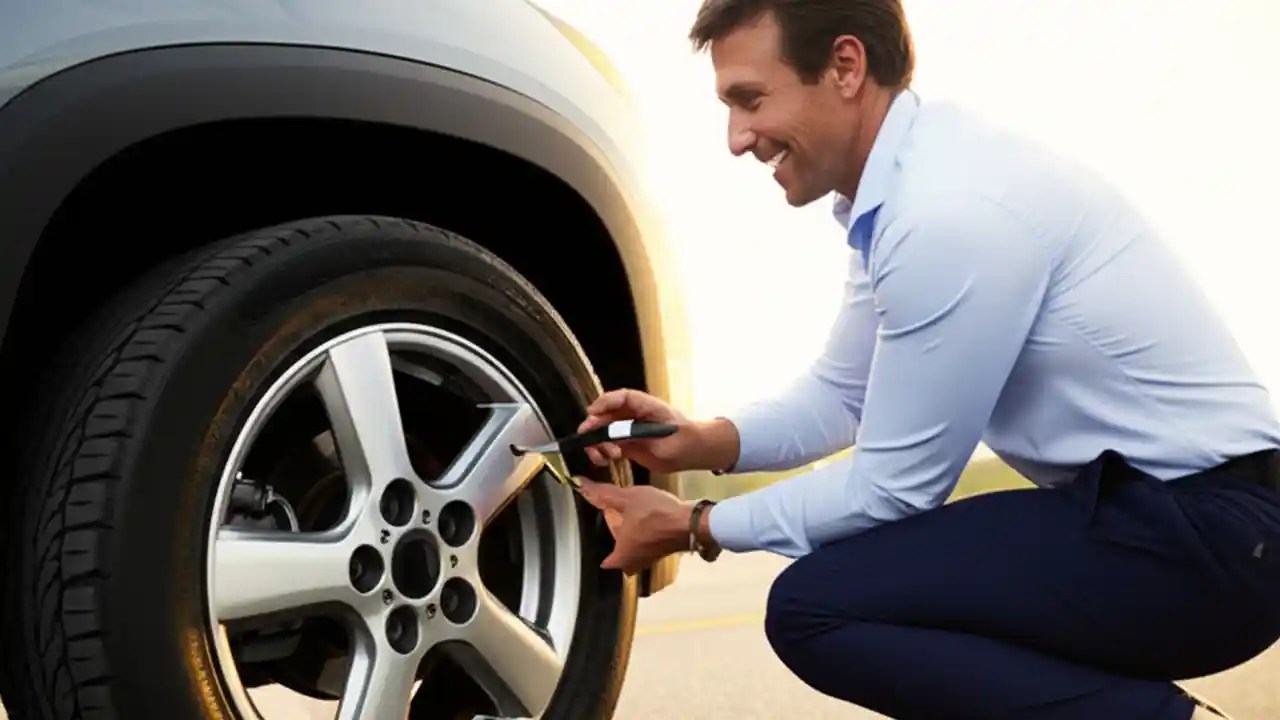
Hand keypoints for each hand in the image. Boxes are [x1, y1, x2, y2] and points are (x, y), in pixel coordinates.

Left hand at [576, 478, 695, 573]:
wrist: (691, 521)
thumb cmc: (656, 514)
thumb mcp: (626, 499)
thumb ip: (602, 495)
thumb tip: (579, 485)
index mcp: (621, 556)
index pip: (602, 559)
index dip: (597, 546)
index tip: (595, 535)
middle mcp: (634, 563)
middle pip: (617, 553)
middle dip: (615, 539)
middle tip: (612, 521)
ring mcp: (650, 559)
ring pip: (633, 549)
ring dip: (630, 536)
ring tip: (628, 518)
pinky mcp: (663, 551)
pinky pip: (645, 544)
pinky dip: (643, 534)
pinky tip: (644, 519)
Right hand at [577, 388, 701, 472]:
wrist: (690, 452)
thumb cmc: (680, 436)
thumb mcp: (662, 433)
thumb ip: (637, 432)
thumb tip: (612, 434)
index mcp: (642, 405)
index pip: (619, 398)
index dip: (604, 403)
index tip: (592, 413)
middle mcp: (631, 415)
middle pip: (605, 416)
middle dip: (594, 427)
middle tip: (588, 439)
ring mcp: (627, 431)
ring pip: (602, 433)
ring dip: (597, 443)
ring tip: (607, 455)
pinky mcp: (625, 446)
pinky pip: (606, 447)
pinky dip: (600, 453)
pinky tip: (604, 460)